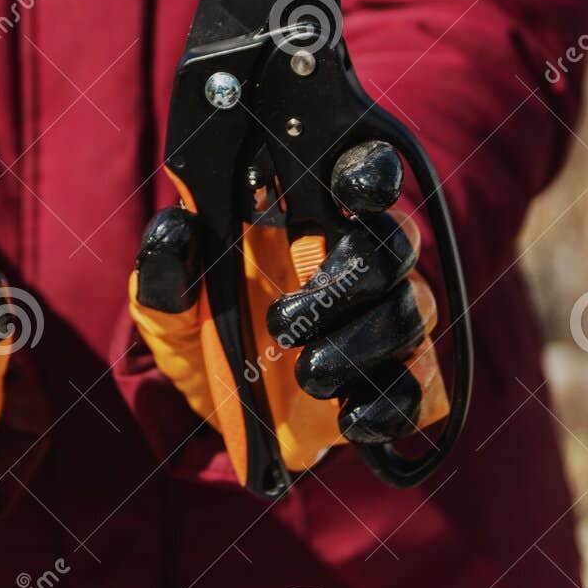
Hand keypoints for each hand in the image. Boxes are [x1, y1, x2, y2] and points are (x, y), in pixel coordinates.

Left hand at [128, 141, 447, 481]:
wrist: (216, 413)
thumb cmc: (200, 330)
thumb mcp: (167, 301)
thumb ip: (166, 265)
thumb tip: (177, 227)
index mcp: (312, 217)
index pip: (360, 170)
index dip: (369, 171)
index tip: (353, 192)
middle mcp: (363, 259)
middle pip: (395, 244)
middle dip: (349, 280)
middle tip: (286, 323)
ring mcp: (391, 319)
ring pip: (410, 314)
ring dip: (359, 345)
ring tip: (308, 375)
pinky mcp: (403, 382)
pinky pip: (421, 389)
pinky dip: (390, 406)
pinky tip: (350, 417)